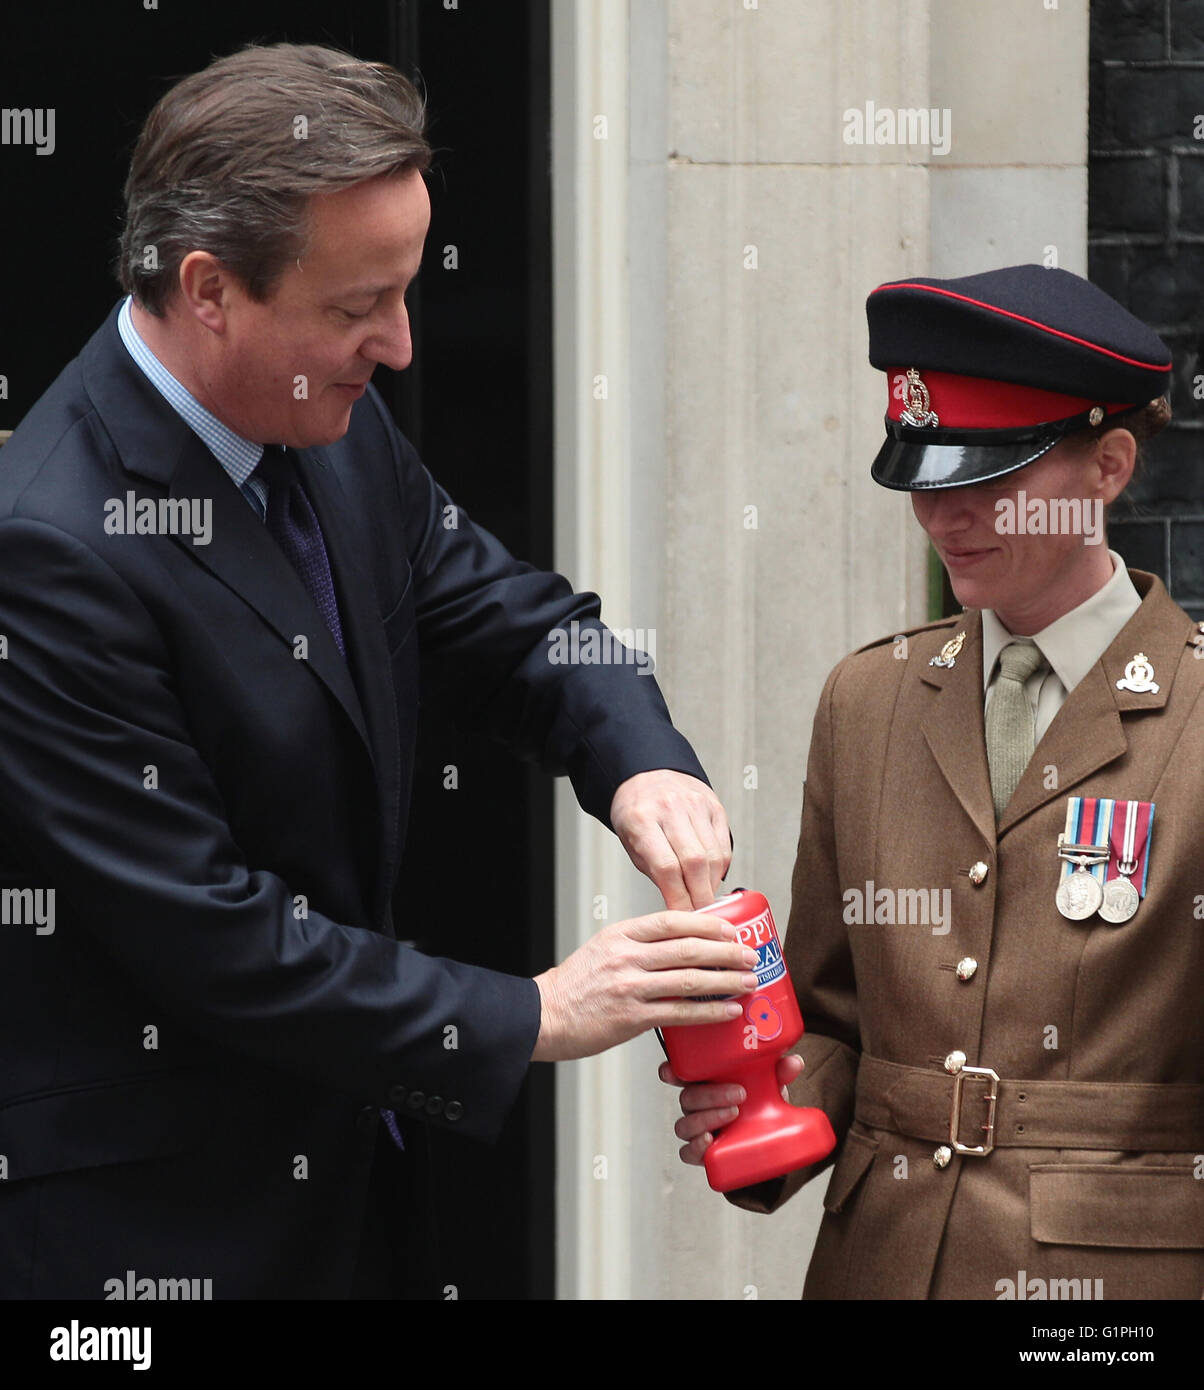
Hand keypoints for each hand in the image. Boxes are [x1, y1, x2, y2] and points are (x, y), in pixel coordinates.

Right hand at [530, 911, 757, 1061]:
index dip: (707, 924)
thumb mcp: (603, 949)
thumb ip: (637, 945)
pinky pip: (680, 1013)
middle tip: (750, 956)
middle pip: (687, 948)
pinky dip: (709, 1012)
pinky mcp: (631, 1017)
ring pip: (689, 979)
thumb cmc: (575, 986)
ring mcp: (629, 986)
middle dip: (726, 953)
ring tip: (748, 983)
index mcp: (621, 935)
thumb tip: (680, 944)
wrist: (544, 1016)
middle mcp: (626, 956)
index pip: (671, 921)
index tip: (731, 930)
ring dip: (725, 981)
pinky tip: (728, 1012)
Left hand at [610, 770, 730, 909]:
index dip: (679, 899)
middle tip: (699, 916)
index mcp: (642, 819)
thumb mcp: (631, 842)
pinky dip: (720, 867)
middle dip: (700, 897)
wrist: (647, 774)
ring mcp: (695, 805)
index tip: (682, 917)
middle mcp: (671, 809)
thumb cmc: (637, 810)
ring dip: (711, 884)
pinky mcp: (715, 806)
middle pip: (695, 863)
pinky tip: (711, 876)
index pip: (667, 868)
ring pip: (713, 856)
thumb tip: (677, 906)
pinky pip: (723, 845)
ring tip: (704, 897)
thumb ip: (654, 872)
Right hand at [658, 1053, 804, 1164]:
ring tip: (733, 1114)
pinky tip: (708, 1141)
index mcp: (706, 1081)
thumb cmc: (760, 1104)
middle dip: (711, 1095)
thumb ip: (778, 1072)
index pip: (681, 1072)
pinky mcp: (702, 1152)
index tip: (673, 1071)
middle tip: (739, 1094)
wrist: (769, 1141)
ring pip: (685, 1124)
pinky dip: (695, 1147)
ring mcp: (697, 1128)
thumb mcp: (770, 1086)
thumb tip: (793, 1062)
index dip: (672, 1071)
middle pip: (687, 1097)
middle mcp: (696, 1104)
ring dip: (707, 1118)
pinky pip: (687, 1152)